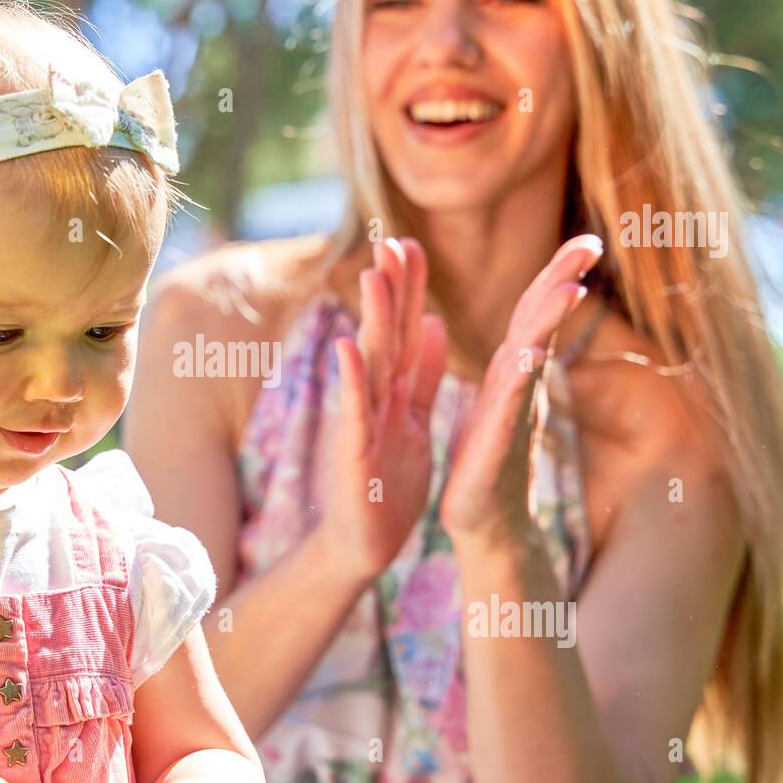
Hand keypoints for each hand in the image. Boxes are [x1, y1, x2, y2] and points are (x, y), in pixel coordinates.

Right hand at [325, 237, 447, 582]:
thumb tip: (434, 322)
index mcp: (396, 392)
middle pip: (387, 336)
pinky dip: (351, 380)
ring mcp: (362, 424)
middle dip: (392, 290)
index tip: (413, 243)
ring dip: (371, 321)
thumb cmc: (387, 484)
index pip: (405, 331)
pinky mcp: (354, 455)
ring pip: (370, 365)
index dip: (410, 289)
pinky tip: (348, 347)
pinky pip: (353, 413)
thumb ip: (423, 372)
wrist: (364, 542)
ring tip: (372, 275)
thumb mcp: (413, 419)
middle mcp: (376, 400)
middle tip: (393, 240)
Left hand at [440, 234, 603, 551]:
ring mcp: (511, 415)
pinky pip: (507, 407)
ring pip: (531, 358)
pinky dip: (519, 379)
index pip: (535, 312)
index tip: (585, 239)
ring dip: (549, 322)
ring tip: (570, 286)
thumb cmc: (488, 464)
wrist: (483, 527)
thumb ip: (513, 366)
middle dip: (563, 280)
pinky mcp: (495, 447)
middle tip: (592, 242)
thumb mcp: (497, 403)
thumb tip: (528, 336)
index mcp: (510, 372)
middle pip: (541, 324)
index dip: (557, 274)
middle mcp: (517, 388)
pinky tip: (529, 355)